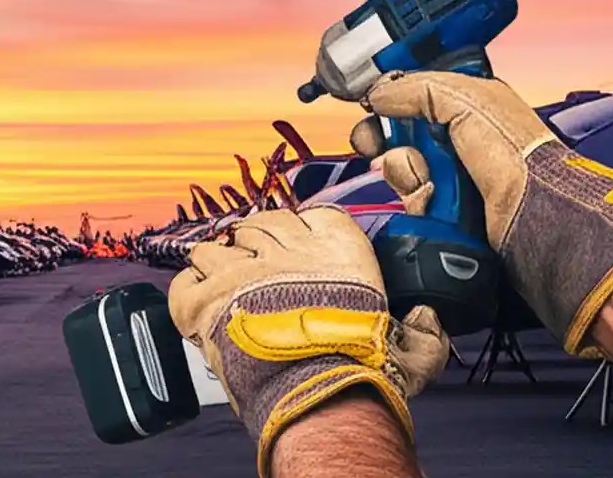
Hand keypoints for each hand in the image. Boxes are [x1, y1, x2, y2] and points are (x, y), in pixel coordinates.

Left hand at [169, 207, 448, 476]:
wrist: (317, 396)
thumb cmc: (363, 373)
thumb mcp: (413, 354)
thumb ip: (424, 335)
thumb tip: (427, 319)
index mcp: (338, 249)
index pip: (316, 216)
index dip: (304, 231)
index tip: (302, 248)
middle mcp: (286, 249)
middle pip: (261, 223)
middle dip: (257, 241)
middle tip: (258, 271)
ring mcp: (240, 269)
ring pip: (217, 244)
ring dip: (219, 262)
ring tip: (225, 284)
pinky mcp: (206, 297)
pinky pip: (184, 278)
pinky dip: (188, 288)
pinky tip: (198, 301)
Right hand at [349, 71, 612, 353]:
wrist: (535, 221)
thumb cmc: (520, 161)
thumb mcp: (470, 103)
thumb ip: (421, 89)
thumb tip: (380, 93)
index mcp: (474, 109)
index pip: (416, 97)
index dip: (390, 102)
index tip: (370, 106)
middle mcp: (463, 143)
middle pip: (401, 134)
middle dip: (388, 139)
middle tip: (375, 143)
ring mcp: (455, 180)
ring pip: (402, 171)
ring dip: (406, 174)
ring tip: (425, 180)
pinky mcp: (448, 214)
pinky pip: (411, 204)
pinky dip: (416, 202)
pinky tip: (432, 202)